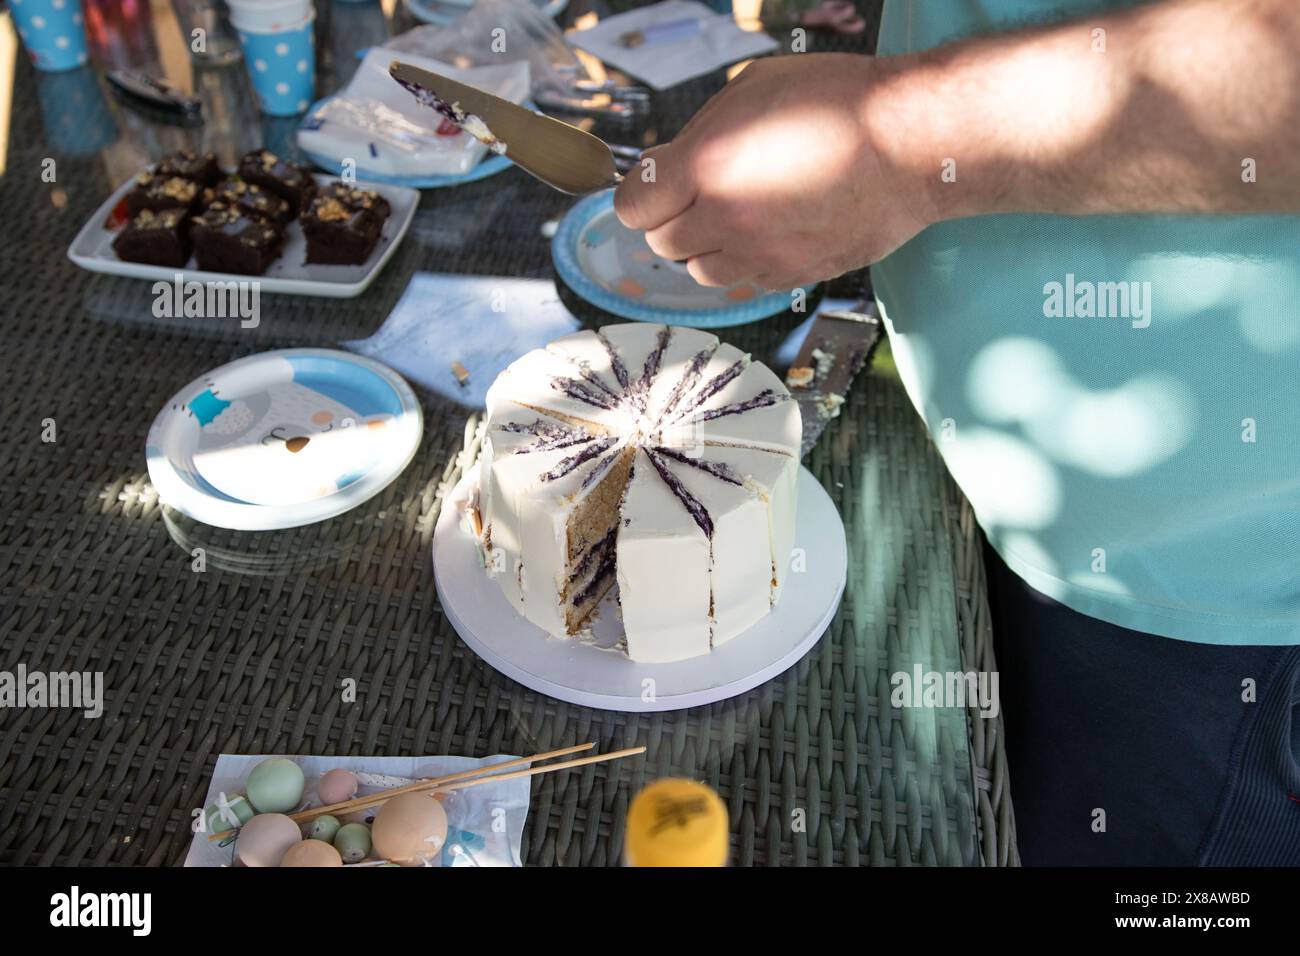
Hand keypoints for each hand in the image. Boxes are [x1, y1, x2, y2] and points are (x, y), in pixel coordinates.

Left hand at [613, 54, 936, 290]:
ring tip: (740, 215)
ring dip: (708, 247)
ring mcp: (761, 255)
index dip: (642, 195)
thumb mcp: (753, 89)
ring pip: (701, 272)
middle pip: (663, 243)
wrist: (912, 143)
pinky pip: (746, 282)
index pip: (632, 207)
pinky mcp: (793, 275)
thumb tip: (670, 167)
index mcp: (706, 165)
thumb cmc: (839, 102)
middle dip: (674, 218)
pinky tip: (773, 230)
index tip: (657, 186)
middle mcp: (726, 219)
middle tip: (703, 194)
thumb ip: (699, 134)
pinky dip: (747, 263)